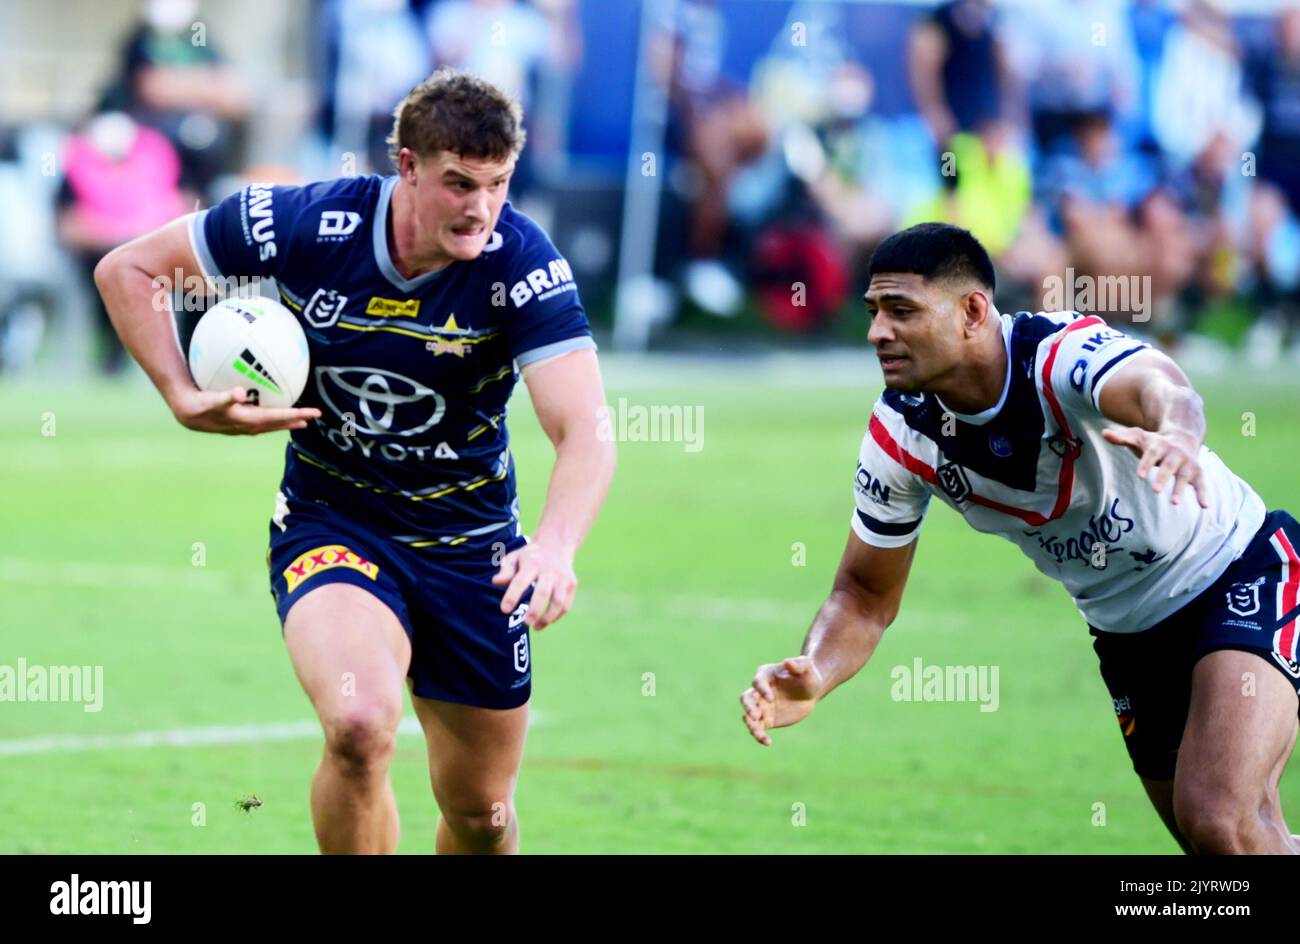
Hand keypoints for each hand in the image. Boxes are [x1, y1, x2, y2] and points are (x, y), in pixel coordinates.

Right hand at [169, 386, 319, 434]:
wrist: (185, 414)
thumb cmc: (197, 404)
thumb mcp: (209, 400)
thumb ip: (225, 397)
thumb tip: (240, 393)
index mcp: (246, 421)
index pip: (276, 418)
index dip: (295, 415)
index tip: (312, 413)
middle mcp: (247, 426)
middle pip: (276, 423)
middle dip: (296, 419)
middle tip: (315, 415)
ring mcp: (243, 426)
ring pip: (269, 425)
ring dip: (285, 422)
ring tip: (301, 420)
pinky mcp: (237, 423)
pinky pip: (260, 421)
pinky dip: (271, 418)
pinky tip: (275, 411)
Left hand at [492, 539, 576, 629]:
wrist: (556, 545)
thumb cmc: (529, 557)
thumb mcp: (514, 558)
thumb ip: (505, 570)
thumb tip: (496, 582)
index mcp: (531, 563)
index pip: (520, 580)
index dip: (512, 596)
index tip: (505, 610)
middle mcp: (549, 570)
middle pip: (542, 592)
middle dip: (534, 610)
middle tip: (525, 623)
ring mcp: (562, 578)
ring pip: (558, 601)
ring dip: (547, 617)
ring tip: (536, 627)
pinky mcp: (571, 584)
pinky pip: (566, 605)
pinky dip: (556, 616)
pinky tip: (545, 622)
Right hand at [740, 656, 823, 745]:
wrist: (810, 693)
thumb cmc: (808, 677)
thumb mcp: (807, 669)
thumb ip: (799, 664)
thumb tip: (787, 661)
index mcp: (766, 675)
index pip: (758, 682)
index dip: (762, 690)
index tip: (771, 699)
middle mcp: (759, 691)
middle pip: (746, 698)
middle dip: (748, 707)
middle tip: (755, 715)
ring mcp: (761, 706)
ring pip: (748, 716)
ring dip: (751, 725)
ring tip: (760, 734)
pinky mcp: (766, 720)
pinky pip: (758, 728)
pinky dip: (759, 736)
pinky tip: (767, 742)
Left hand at [1102, 425, 1208, 507]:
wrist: (1183, 436)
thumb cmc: (1154, 442)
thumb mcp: (1138, 437)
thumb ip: (1122, 437)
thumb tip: (1104, 433)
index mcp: (1159, 445)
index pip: (1151, 454)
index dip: (1146, 464)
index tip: (1140, 476)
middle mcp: (1175, 454)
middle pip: (1169, 466)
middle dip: (1163, 478)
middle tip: (1155, 491)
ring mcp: (1187, 463)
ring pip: (1185, 476)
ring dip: (1181, 489)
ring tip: (1174, 503)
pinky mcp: (1197, 472)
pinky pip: (1202, 483)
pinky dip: (1204, 493)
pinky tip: (1205, 506)